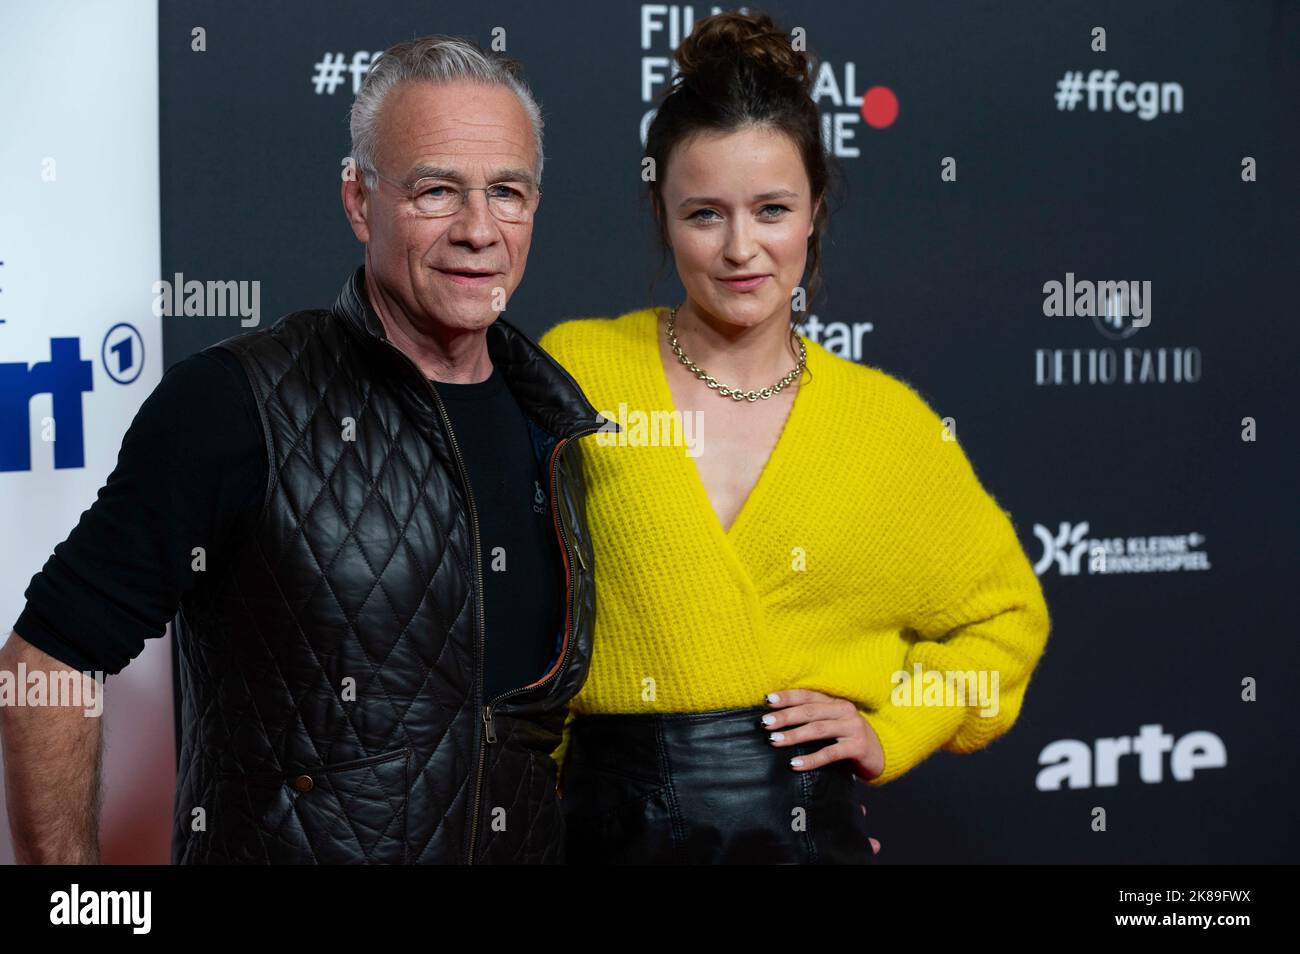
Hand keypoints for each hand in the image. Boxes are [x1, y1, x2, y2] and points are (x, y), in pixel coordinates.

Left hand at [764, 688, 883, 856]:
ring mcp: (853, 728)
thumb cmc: (848, 739)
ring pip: (818, 729)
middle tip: (765, 723)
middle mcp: (844, 711)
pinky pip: (830, 753)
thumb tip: (776, 721)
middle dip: (785, 716)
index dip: (788, 697)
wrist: (881, 754)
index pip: (808, 696)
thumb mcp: (832, 724)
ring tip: (774, 741)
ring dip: (794, 735)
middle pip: (810, 711)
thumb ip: (812, 719)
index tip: (767, 700)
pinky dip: (811, 759)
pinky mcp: (858, 747)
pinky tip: (794, 764)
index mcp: (835, 702)